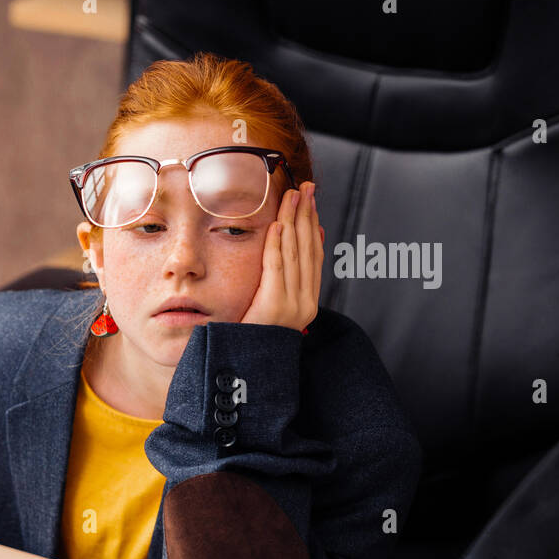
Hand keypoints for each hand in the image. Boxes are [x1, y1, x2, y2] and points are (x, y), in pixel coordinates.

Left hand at [240, 181, 324, 331]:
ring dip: (294, 220)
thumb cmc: (251, 340)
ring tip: (293, 195)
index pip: (314, 256)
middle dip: (307, 215)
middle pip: (308, 249)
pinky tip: (277, 223)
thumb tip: (298, 248)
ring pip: (294, 254)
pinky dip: (277, 243)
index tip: (311, 202)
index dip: (313, 226)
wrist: (244, 370)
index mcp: (307, 302)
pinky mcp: (273, 307)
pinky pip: (276, 268)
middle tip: (307, 187)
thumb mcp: (271, 311)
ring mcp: (292, 305)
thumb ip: (284, 283)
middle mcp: (305, 303)